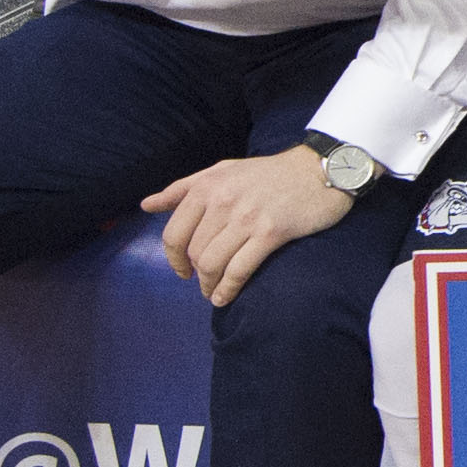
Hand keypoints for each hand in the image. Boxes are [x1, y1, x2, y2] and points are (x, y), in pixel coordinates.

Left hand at [141, 146, 354, 307]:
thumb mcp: (223, 171)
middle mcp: (223, 201)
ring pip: (213, 263)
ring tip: (214, 292)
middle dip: (195, 273)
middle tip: (204, 282)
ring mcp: (247, 217)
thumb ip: (183, 188)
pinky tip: (226, 297)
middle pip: (194, 252)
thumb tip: (146, 205)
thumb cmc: (270, 173)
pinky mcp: (271, 232)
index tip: (182, 269)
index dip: (174, 258)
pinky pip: (240, 269)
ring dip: (210, 286)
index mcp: (207, 186)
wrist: (319, 169)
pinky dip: (228, 289)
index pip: (174, 233)